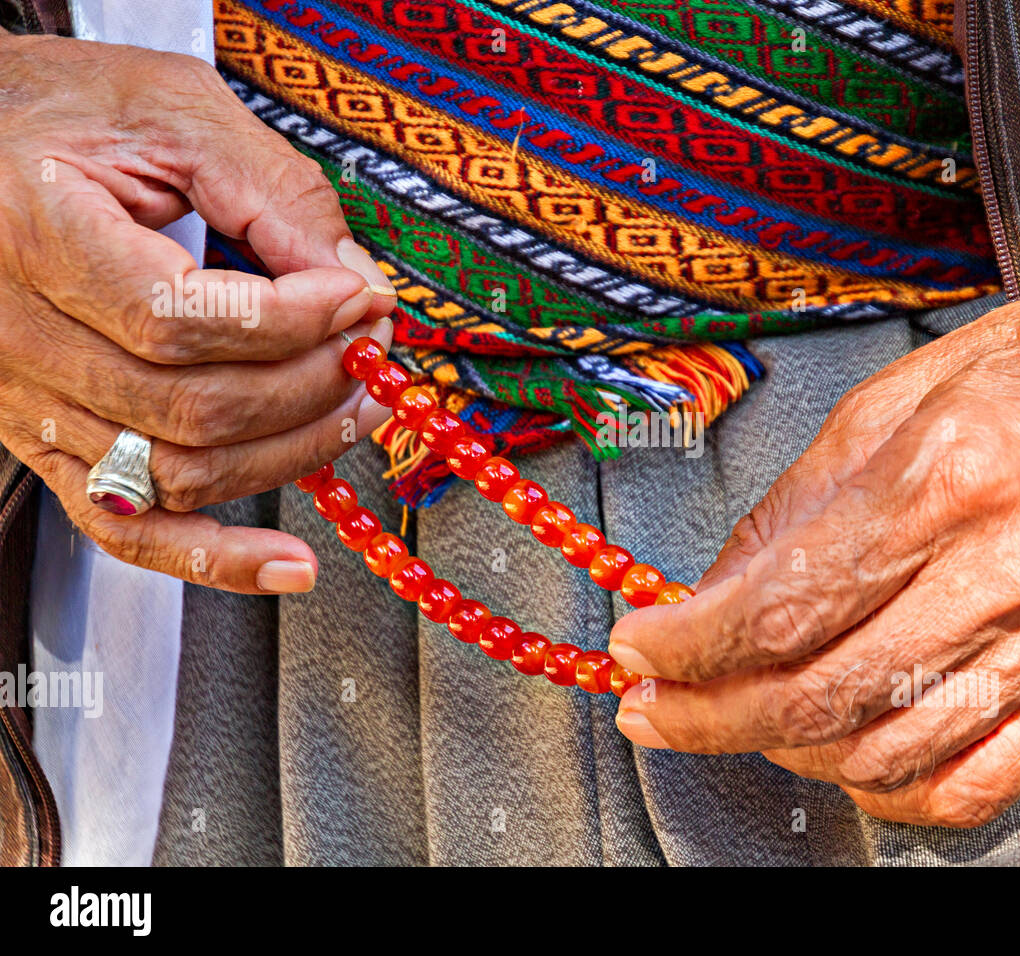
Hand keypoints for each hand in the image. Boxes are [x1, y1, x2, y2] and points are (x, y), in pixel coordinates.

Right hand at [0, 30, 396, 592]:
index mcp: (36, 236)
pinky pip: (127, 526)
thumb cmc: (57, 115)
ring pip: (176, 472)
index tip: (358, 295)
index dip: (293, 321)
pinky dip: (215, 558)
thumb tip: (356, 283)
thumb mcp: (171, 111)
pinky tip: (289, 566)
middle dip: (311, 385)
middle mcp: (15, 336)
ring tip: (358, 408)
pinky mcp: (46, 440)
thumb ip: (272, 194)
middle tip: (372, 345)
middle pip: (191, 408)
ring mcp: (24, 403)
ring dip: (292, 453)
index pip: (180, 321)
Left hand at [610, 215, 1019, 826]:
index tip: (639, 647)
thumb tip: (715, 591)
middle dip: (709, 714)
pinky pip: (974, 785)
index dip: (692, 643)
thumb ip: (793, 508)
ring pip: (884, 750)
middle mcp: (1004, 572)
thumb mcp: (888, 402)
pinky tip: (845, 761)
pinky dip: (889, 793)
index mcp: (947, 479)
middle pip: (820, 691)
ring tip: (737, 720)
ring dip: (784, 750)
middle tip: (653, 708)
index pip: (786, 601)